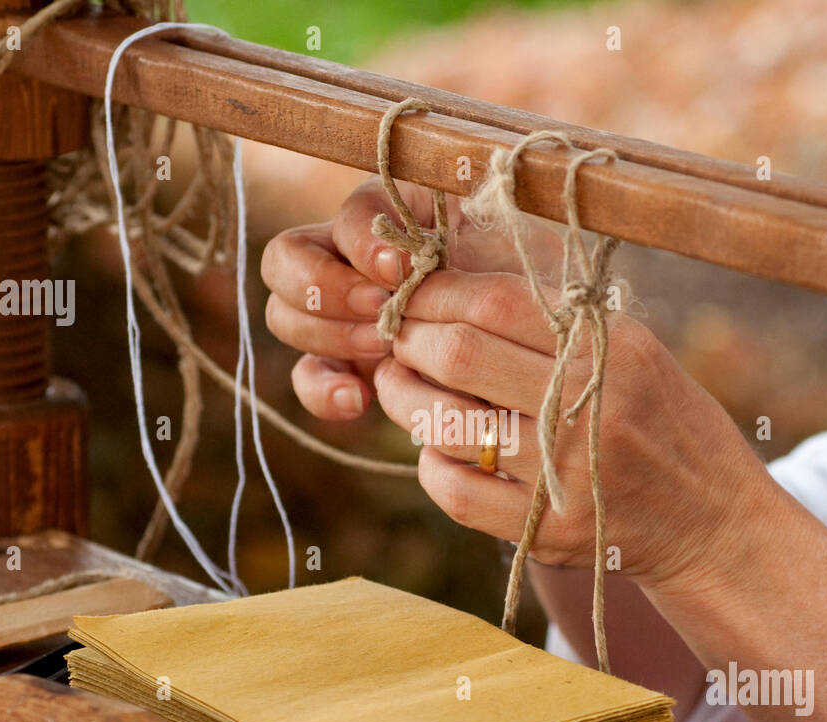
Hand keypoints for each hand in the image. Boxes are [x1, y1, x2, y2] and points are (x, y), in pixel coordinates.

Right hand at [261, 176, 560, 420]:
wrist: (541, 348)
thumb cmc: (528, 281)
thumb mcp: (503, 242)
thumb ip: (456, 228)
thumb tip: (404, 253)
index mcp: (388, 215)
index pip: (342, 217)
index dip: (360, 241)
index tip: (397, 269)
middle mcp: (350, 259)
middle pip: (286, 262)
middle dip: (326, 289)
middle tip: (379, 310)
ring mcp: (341, 315)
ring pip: (285, 317)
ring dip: (327, 334)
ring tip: (380, 350)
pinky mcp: (346, 367)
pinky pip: (311, 378)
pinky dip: (324, 391)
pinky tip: (359, 401)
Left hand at [372, 269, 777, 592]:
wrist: (715, 523)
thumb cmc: (666, 423)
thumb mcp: (636, 353)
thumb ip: (559, 323)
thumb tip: (456, 290)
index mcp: (612, 348)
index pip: (495, 300)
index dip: (434, 293)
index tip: (410, 296)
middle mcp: (589, 405)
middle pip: (459, 354)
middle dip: (408, 342)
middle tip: (395, 342)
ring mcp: (567, 473)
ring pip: (446, 424)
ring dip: (403, 401)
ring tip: (400, 389)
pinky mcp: (549, 530)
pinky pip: (457, 493)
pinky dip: (429, 466)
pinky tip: (434, 452)